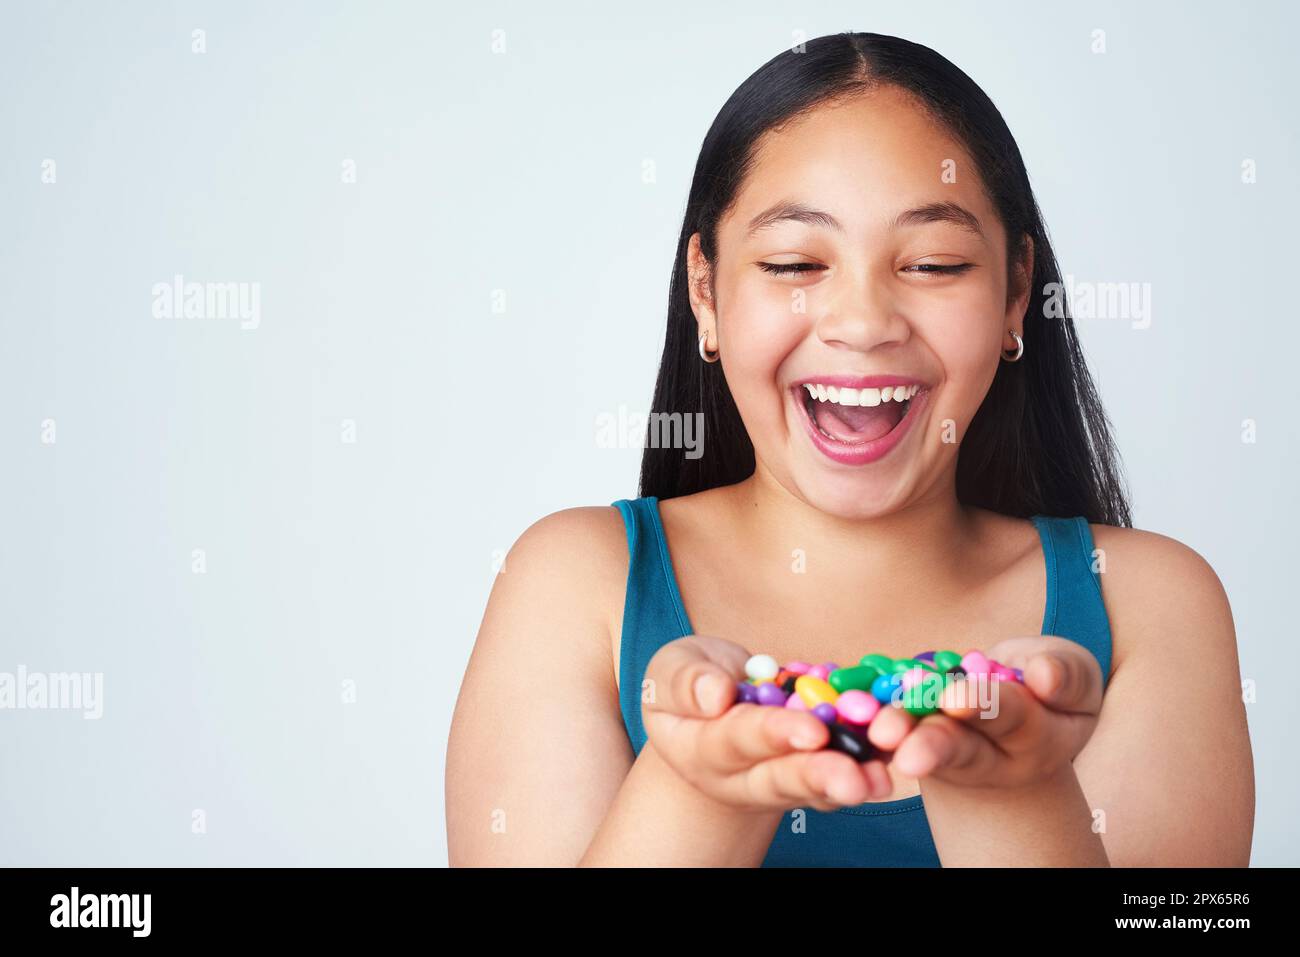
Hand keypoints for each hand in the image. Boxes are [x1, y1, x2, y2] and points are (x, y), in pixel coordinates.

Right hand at [642, 635, 897, 811]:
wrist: (711, 712)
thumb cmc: (688, 686)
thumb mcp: (670, 674)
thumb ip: (686, 682)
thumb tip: (716, 694)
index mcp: (702, 749)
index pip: (738, 740)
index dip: (775, 734)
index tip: (811, 731)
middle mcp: (743, 776)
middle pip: (782, 778)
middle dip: (820, 775)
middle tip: (856, 778)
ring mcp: (781, 779)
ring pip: (816, 786)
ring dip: (854, 779)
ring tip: (883, 777)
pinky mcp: (813, 769)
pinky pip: (843, 771)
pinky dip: (870, 763)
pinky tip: (895, 755)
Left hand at [867, 636, 1103, 788]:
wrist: (1014, 710)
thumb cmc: (1051, 686)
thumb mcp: (1072, 676)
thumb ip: (1066, 676)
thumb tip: (1042, 675)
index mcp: (1039, 738)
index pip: (1012, 717)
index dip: (982, 705)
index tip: (954, 697)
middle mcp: (994, 757)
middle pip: (960, 748)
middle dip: (930, 742)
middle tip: (897, 740)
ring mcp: (953, 756)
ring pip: (924, 747)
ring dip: (899, 736)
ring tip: (877, 733)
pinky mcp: (916, 744)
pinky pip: (894, 734)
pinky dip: (873, 721)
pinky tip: (851, 712)